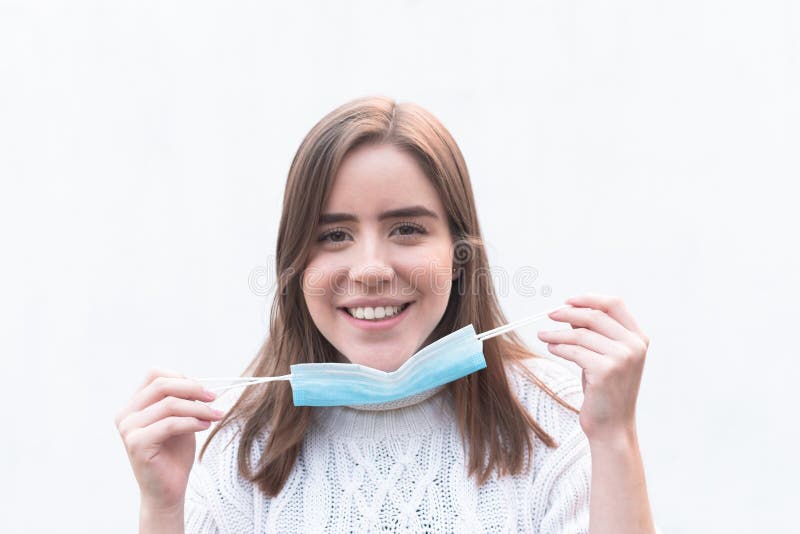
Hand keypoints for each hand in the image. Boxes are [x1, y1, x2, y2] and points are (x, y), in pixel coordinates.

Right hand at [114, 369, 224, 510]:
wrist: (167, 490)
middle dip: (192, 388)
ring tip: (215, 415)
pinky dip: (192, 422)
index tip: (204, 389)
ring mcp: (128, 429)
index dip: (181, 377)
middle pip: (161, 385)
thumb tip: (198, 383)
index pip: (154, 375)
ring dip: (198, 408)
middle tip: (214, 398)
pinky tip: (205, 426)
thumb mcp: (180, 419)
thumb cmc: (174, 455)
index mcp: (134, 405)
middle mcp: (126, 414)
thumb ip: (182, 400)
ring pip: (169, 404)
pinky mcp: (137, 444)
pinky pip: (170, 424)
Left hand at [537, 294, 649, 441]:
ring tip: (544, 335)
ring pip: (581, 334)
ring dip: (557, 333)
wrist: (612, 426)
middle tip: (549, 315)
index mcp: (638, 338)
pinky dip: (558, 347)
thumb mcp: (605, 356)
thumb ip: (595, 334)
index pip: (614, 304)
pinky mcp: (606, 370)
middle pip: (594, 316)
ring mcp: (622, 357)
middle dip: (567, 313)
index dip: (589, 298)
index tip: (568, 301)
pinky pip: (574, 351)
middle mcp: (634, 345)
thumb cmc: (606, 390)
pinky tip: (551, 348)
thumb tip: (570, 311)